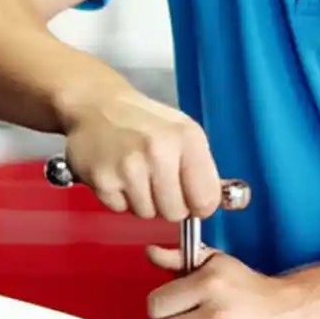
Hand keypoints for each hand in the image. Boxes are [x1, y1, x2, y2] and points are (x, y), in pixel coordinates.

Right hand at [62, 88, 220, 220]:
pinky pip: (120, 209)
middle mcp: (159, 152)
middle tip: (156, 182)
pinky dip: (119, 198)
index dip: (198, 204)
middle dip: (168, 204)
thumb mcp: (182, 131)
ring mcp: (129, 167)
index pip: (206, 199)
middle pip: (176, 213)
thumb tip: (223, 201)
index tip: (190, 198)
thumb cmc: (142, 120)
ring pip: (147, 214)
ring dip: (142, 201)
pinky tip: (116, 174)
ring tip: (134, 174)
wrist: (96, 104)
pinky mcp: (103, 180)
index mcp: (186, 139)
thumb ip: (202, 167)